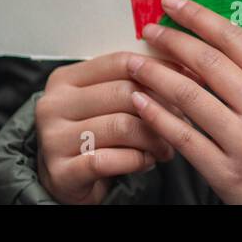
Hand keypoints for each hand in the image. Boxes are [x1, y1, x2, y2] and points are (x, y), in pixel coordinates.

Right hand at [35, 52, 181, 204]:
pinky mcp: (61, 171)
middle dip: (161, 108)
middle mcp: (54, 104)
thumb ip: (132, 83)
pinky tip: (147, 162)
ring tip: (165, 147)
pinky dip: (137, 160)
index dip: (159, 69)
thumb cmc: (90, 135)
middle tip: (180, 123)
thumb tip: (185, 69)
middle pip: (124, 93)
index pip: (120, 62)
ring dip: (153, 138)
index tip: (187, 79)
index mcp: (65, 79)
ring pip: (121, 126)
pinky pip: (110, 160)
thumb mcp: (103, 102)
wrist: (64, 180)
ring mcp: (54, 138)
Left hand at [128, 0, 241, 203]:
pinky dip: (158, 116)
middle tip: (150, 29)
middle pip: (208, 62)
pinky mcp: (226, 172)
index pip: (234, 40)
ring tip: (136, 62)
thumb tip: (215, 42)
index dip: (199, 17)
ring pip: (189, 96)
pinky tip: (141, 102)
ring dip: (156, 74)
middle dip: (172, 40)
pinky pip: (184, 137)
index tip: (174, 4)